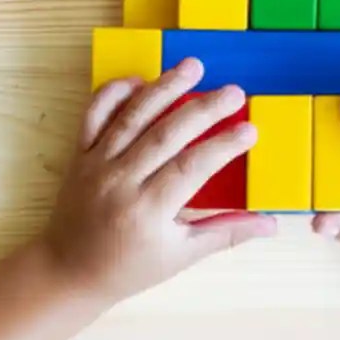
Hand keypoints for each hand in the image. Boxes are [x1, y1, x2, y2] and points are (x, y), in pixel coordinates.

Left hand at [40, 58, 275, 303]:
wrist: (68, 272)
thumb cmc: (129, 269)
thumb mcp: (180, 257)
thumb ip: (225, 233)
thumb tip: (271, 224)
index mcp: (148, 211)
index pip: (191, 169)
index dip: (222, 147)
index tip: (250, 130)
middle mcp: (120, 182)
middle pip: (166, 135)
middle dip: (203, 110)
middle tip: (234, 92)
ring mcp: (96, 165)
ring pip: (133, 117)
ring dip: (164, 88)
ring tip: (193, 67)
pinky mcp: (79, 156)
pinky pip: (95, 115)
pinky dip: (114, 94)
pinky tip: (140, 79)